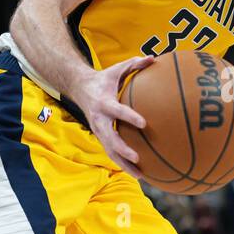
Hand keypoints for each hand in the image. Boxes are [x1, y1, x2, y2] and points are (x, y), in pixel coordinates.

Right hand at [70, 55, 154, 177]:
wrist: (79, 88)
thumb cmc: (103, 79)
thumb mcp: (116, 70)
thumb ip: (134, 64)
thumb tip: (154, 58)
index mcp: (103, 103)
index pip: (117, 111)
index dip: (129, 117)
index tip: (144, 123)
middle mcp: (99, 119)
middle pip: (109, 138)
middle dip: (122, 149)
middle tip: (137, 157)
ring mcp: (98, 130)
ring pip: (109, 151)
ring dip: (123, 164)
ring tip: (140, 175)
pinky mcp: (100, 137)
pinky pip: (111, 153)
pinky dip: (122, 164)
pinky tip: (138, 173)